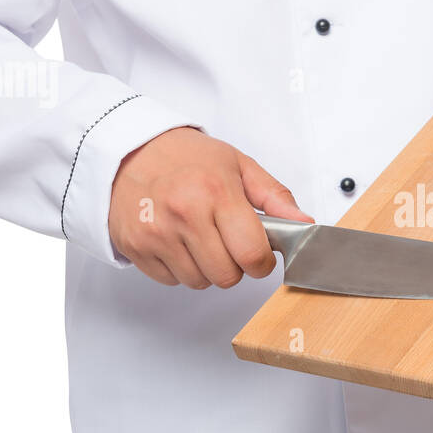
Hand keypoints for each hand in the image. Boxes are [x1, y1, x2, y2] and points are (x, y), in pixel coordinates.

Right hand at [108, 127, 312, 288]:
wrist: (129, 150)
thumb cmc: (186, 157)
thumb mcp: (238, 165)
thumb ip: (275, 197)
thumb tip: (304, 225)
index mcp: (215, 191)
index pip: (251, 254)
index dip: (262, 262)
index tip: (259, 254)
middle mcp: (184, 213)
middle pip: (227, 276)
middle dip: (235, 266)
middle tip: (227, 242)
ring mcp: (156, 233)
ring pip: (199, 282)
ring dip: (206, 268)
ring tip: (199, 238)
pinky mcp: (135, 247)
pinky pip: (171, 280)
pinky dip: (179, 268)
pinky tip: (177, 241)